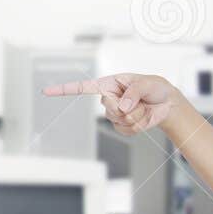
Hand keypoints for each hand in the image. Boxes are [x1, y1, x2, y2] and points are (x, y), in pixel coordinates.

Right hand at [43, 74, 182, 135]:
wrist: (166, 105)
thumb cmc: (156, 88)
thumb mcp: (147, 83)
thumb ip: (134, 92)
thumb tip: (123, 105)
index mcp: (110, 84)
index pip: (83, 87)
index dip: (64, 90)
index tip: (46, 92)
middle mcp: (109, 99)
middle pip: (108, 108)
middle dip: (127, 106)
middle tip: (139, 100)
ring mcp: (115, 114)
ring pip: (119, 120)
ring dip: (136, 115)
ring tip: (144, 108)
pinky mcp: (122, 127)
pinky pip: (126, 130)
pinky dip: (138, 125)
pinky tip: (143, 118)